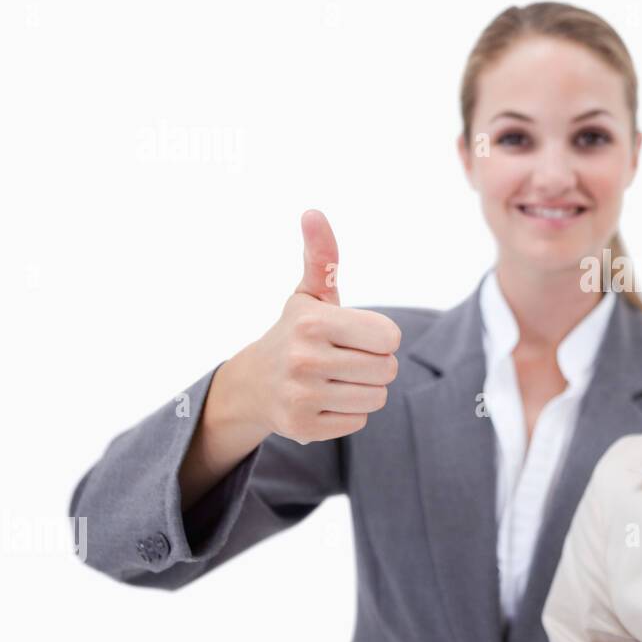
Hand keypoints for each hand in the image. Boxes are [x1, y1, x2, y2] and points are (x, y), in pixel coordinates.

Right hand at [239, 209, 402, 444]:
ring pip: (376, 398)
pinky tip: (323, 400)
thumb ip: (322, 257)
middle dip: (373, 364)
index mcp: (314, 322)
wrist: (251, 384)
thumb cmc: (296, 332)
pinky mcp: (303, 427)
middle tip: (344, 359)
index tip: (353, 335)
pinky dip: (347, 413)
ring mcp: (301, 396)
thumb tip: (313, 213)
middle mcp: (304, 359)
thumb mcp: (310, 294)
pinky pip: (359, 422)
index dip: (378, 337)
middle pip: (386, 369)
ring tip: (334, 379)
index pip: (390, 337)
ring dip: (363, 390)